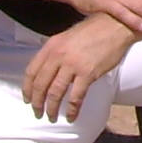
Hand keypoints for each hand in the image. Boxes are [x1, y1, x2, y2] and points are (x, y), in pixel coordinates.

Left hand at [22, 15, 136, 121]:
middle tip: (37, 112)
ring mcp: (72, 65)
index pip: (31, 72)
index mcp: (51, 46)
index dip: (27, 88)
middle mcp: (58, 55)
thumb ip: (55, 52)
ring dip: (51, 108)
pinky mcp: (88, 73)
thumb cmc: (94, 30)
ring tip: (51, 117)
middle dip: (37, 102)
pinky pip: (76, 97)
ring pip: (55, 93)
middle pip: (41, 85)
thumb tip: (48, 70)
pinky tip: (71, 116)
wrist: (114, 25)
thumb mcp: (66, 37)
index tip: (28, 98)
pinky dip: (72, 110)